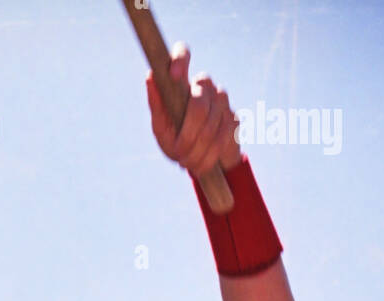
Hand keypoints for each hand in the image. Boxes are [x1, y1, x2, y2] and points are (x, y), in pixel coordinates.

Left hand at [146, 43, 241, 179]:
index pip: (182, 54)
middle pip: (198, 105)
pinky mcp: (233, 117)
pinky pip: (223, 136)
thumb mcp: (161, 126)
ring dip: (198, 150)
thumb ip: (156, 104)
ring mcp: (221, 99)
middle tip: (179, 155)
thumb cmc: (175, 138)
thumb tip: (150, 77)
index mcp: (182, 81)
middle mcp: (203, 84)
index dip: (180, 59)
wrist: (201, 160)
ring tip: (188, 163)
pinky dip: (210, 155)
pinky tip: (201, 164)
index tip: (174, 74)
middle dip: (188, 136)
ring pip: (211, 125)